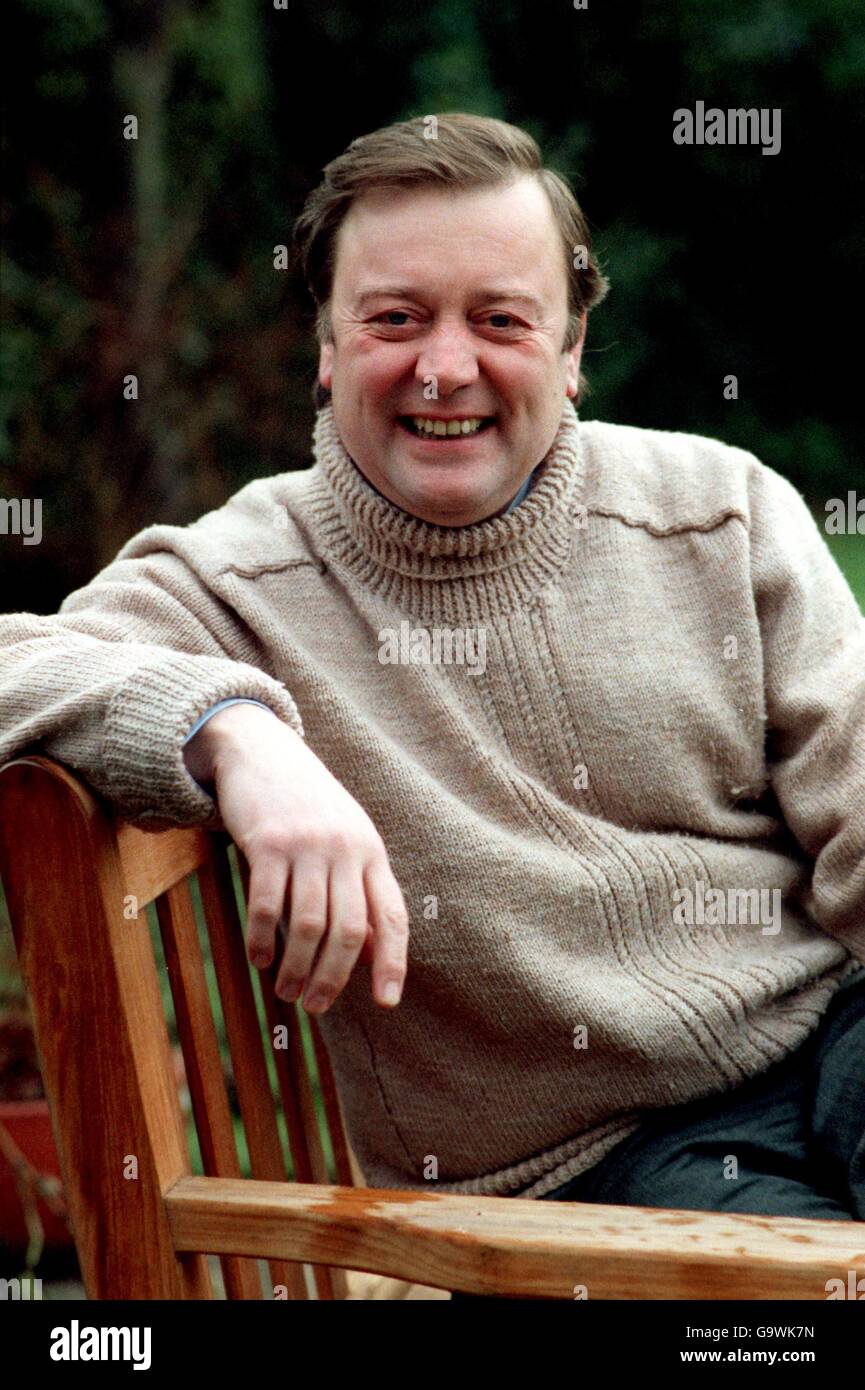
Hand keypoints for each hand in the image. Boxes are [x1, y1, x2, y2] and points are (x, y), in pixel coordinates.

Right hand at [183, 704, 408, 1013]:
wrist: (261, 750)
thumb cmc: (305, 806)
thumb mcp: (344, 838)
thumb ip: (357, 888)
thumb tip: (367, 954)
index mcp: (371, 851)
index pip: (391, 916)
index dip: (392, 962)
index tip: (387, 1001)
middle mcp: (346, 849)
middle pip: (350, 931)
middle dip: (334, 978)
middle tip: (316, 1005)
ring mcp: (308, 845)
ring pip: (310, 925)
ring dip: (297, 968)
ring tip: (286, 990)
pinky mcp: (268, 842)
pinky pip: (268, 905)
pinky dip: (264, 940)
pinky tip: (258, 958)